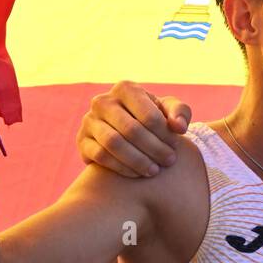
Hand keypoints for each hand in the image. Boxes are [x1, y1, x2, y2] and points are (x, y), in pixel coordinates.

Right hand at [76, 80, 190, 177]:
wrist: (128, 132)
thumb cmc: (153, 117)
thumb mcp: (170, 110)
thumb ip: (180, 113)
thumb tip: (179, 127)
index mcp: (126, 89)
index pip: (149, 114)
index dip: (165, 134)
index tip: (176, 146)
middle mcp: (103, 101)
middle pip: (131, 129)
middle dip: (154, 149)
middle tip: (169, 161)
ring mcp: (89, 120)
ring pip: (114, 143)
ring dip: (138, 160)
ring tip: (154, 170)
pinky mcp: (82, 140)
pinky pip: (101, 156)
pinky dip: (122, 167)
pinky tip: (137, 173)